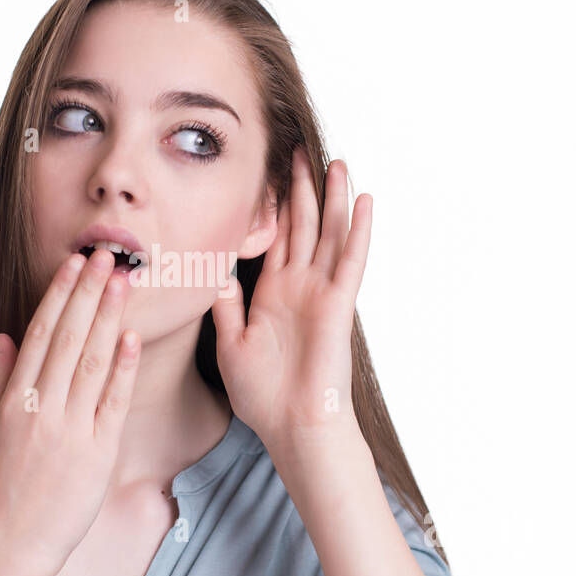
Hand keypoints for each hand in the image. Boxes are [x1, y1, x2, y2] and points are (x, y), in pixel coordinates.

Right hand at [0, 249, 139, 575]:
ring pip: (93, 362)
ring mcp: (70, 430)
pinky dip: (123, 369)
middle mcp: (41, 409)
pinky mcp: (97, 453)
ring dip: (110, 318)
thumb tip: (5, 337)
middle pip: (70, 338)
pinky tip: (132, 338)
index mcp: (13, 399)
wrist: (11, 542)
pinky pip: (113, 403)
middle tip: (108, 256)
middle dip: (89, 293)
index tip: (74, 263)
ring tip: (124, 282)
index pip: (40, 334)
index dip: (59, 295)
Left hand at [211, 147, 371, 450]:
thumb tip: (211, 272)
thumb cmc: (262, 395)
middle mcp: (299, 287)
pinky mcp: (338, 304)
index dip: (273, 206)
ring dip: (334, 199)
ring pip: (329, 235)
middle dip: (301, 189)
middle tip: (299, 149)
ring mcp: (321, 293)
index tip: (269, 173)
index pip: (274, 239)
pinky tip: (364, 200)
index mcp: (271, 294)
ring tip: (336, 163)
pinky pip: (350, 261)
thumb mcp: (230, 342)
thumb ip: (224, 305)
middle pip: (303, 227)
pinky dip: (358, 230)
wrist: (291, 426)